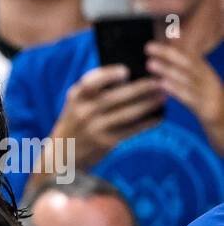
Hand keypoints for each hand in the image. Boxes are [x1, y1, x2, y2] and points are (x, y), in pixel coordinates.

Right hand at [50, 64, 164, 169]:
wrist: (63, 153)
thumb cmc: (76, 120)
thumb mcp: (77, 102)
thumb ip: (96, 88)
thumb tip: (133, 76)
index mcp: (76, 96)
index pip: (93, 81)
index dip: (111, 74)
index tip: (126, 71)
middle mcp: (84, 111)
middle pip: (118, 96)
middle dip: (142, 88)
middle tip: (159, 81)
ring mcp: (95, 128)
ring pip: (128, 113)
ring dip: (149, 104)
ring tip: (163, 96)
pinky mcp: (106, 142)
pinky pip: (131, 130)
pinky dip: (147, 123)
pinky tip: (158, 117)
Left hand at [147, 41, 223, 152]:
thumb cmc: (210, 114)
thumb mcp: (198, 95)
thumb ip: (185, 83)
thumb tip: (163, 75)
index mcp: (207, 76)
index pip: (191, 57)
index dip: (176, 46)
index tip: (160, 36)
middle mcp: (210, 82)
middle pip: (189, 64)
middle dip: (168, 54)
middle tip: (148, 46)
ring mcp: (211, 95)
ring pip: (188, 79)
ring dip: (167, 70)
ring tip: (149, 64)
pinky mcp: (209, 110)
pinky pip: (190, 98)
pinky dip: (175, 89)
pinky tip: (161, 85)